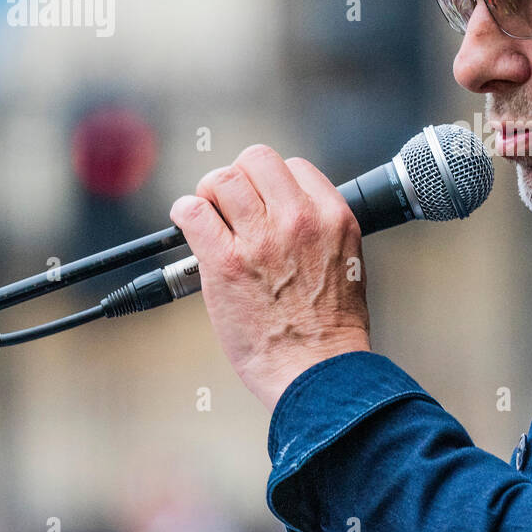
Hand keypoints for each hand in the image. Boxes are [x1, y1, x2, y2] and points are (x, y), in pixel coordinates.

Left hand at [170, 144, 369, 410]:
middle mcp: (299, 219)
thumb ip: (319, 229)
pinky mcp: (225, 262)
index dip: (273, 184)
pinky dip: (185, 214)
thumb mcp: (346, 261)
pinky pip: (192, 212)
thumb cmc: (332, 328)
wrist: (319, 371)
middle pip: (256, 161)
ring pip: (222, 180)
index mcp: (333, 217)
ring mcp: (261, 238)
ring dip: (209, 195)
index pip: (294, 167)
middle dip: (239, 178)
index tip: (263, 204)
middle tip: (230, 205)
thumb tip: (283, 211)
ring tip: (210, 218)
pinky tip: (189, 227)